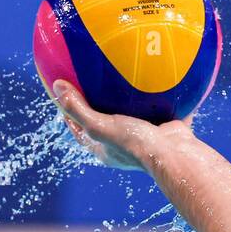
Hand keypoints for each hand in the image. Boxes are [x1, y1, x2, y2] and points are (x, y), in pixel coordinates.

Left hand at [52, 80, 194, 172]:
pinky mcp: (165, 130)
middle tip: (97, 84)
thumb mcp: (99, 125)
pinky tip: (160, 78)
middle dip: (101, 106)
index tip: (66, 97)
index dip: (71, 116)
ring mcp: (146, 138)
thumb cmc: (133, 142)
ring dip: (131, 101)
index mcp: (105, 149)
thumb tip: (57, 86)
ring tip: (127, 79)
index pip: (81, 131)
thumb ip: (77, 108)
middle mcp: (123, 146)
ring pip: (135, 116)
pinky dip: (160, 97)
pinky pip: (162, 110)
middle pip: (107, 123)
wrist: (173, 153)